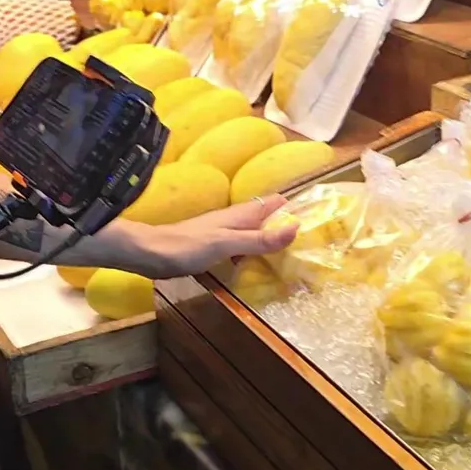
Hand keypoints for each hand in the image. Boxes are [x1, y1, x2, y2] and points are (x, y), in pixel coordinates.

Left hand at [129, 195, 298, 278]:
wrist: (150, 254)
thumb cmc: (187, 246)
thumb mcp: (228, 243)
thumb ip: (260, 238)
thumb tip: (296, 227)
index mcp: (241, 215)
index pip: (275, 203)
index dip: (295, 205)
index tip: (320, 213)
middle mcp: (235, 220)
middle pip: (267, 217)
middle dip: (287, 224)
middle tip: (313, 239)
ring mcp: (223, 233)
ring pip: (255, 232)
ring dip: (271, 239)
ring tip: (292, 254)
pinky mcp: (213, 247)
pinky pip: (242, 247)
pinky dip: (254, 253)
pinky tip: (257, 266)